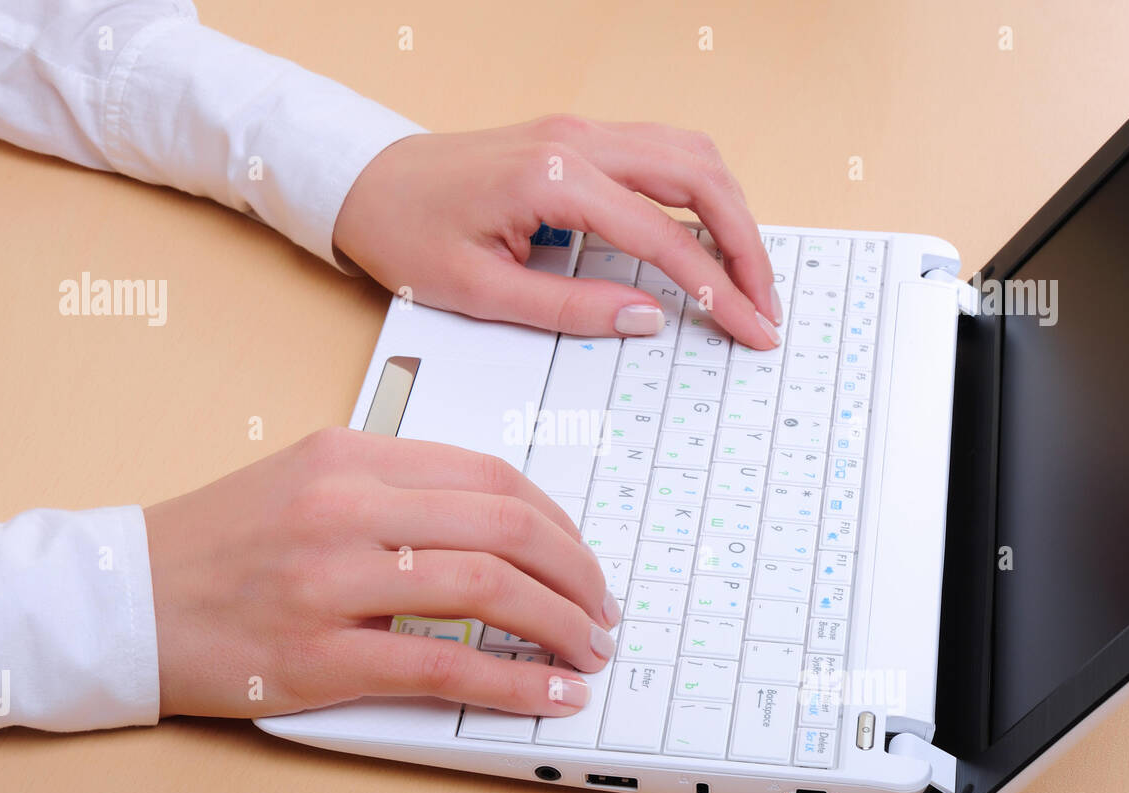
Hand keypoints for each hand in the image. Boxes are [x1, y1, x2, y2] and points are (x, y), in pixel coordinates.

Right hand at [144, 428, 618, 718]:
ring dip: (561, 624)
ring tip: (588, 648)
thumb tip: (502, 525)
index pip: (491, 475)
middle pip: (506, 526)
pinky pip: (443, 669)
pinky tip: (550, 691)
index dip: (558, 520)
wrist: (124, 599)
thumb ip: (399, 487)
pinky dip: (514, 682)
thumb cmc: (218, 541)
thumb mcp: (307, 477)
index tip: (581, 555)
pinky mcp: (319, 656)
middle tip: (602, 606)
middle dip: (578, 572)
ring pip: (488, 589)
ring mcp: (331, 581)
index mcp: (350, 456)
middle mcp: (345, 507)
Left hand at [332, 115, 780, 348]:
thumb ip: (571, 308)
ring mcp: (580, 130)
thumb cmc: (406, 234)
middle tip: (764, 303)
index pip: (666, 237)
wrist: (364, 182)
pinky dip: (700, 190)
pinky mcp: (576, 136)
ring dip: (731, 211)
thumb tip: (649, 318)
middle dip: (747, 244)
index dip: (718, 288)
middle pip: (700, 178)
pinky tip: (707, 231)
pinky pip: (663, 151)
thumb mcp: (480, 293)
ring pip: (691, 154)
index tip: (751, 327)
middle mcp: (577, 141)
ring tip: (746, 272)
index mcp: (552, 180)